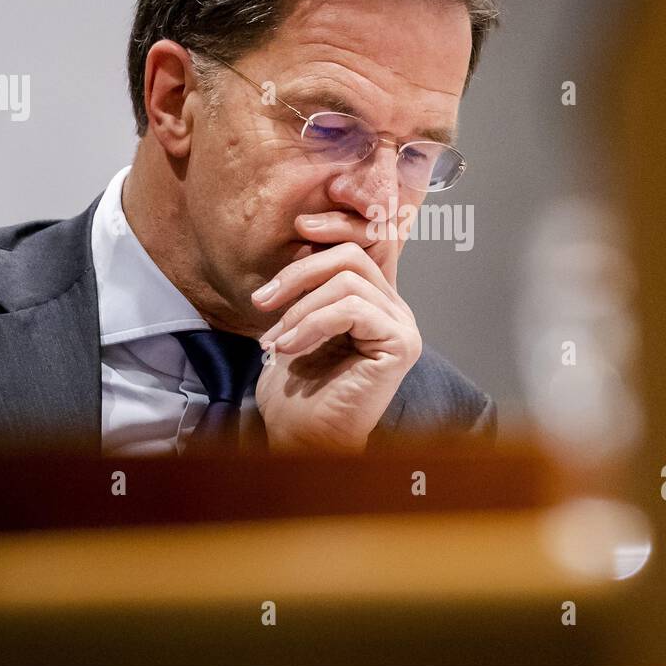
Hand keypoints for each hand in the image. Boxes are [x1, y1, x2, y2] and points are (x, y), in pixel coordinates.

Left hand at [251, 212, 420, 452]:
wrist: (302, 438)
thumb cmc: (297, 390)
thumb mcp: (296, 322)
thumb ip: (311, 283)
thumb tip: (305, 233)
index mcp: (375, 301)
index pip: (362, 245)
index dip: (335, 227)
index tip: (299, 228)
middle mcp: (396, 309)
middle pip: (352, 256)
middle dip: (299, 273)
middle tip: (261, 302)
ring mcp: (403, 326)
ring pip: (348, 282)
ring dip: (299, 309)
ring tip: (275, 341)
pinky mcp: (401, 344)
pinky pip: (352, 309)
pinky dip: (312, 324)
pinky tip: (289, 348)